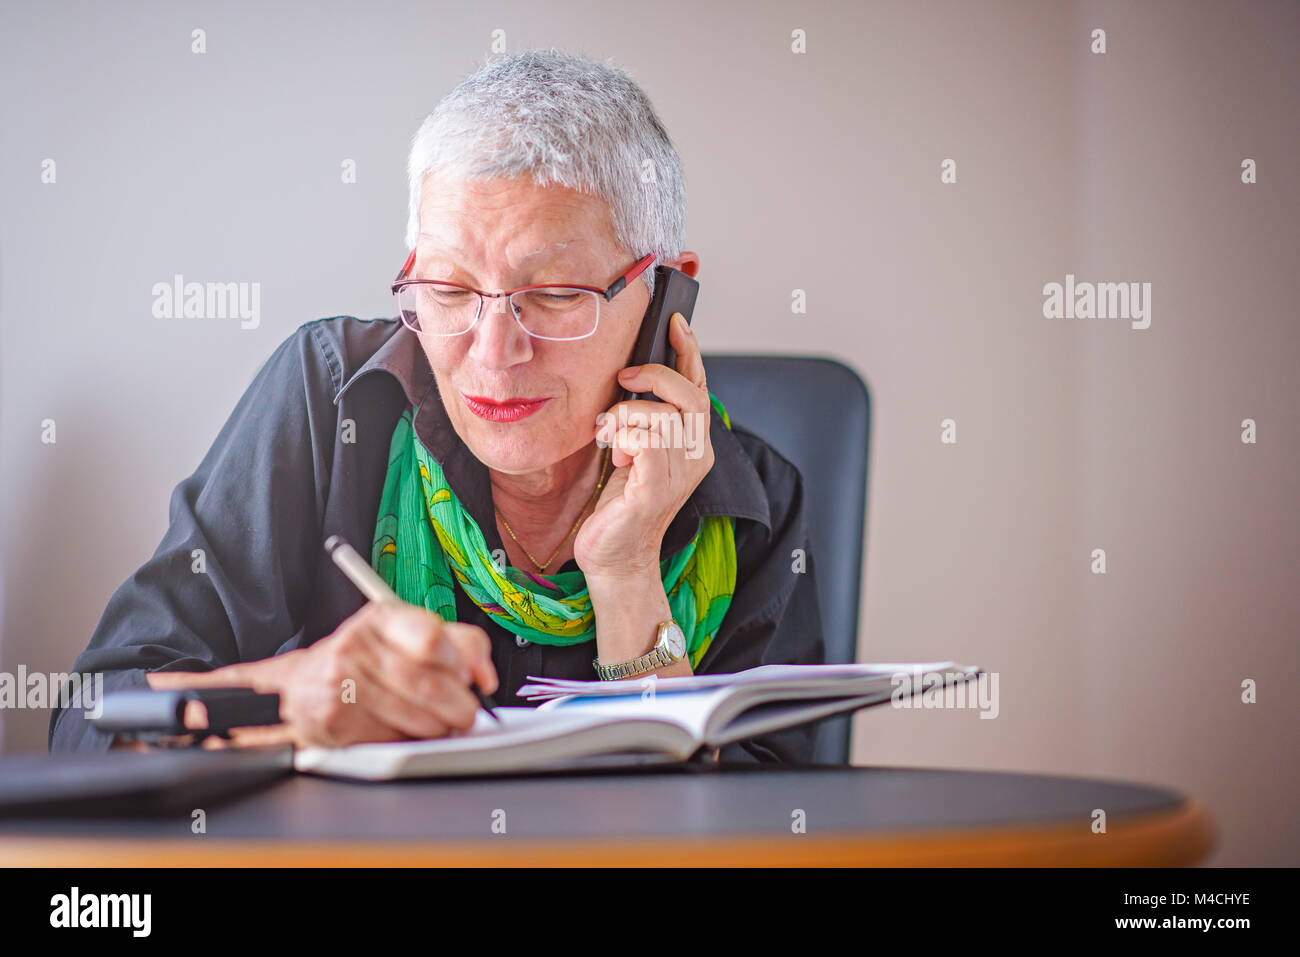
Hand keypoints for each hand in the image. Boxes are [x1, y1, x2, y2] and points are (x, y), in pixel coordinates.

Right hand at [234, 601, 496, 747]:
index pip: (432, 637)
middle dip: (460, 706)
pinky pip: (392, 738)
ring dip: (438, 728)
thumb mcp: (410, 636)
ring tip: (436, 722)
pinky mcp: (335, 719)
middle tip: (465, 713)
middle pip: (430, 684)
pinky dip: (408, 740)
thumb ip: (459, 644)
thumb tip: (485, 674)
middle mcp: (358, 644)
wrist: (303, 686)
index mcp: (384, 617)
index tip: (470, 678)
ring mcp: (342, 682)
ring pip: (417, 717)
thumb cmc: (367, 661)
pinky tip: (403, 729)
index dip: (461, 663)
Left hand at [574, 313, 714, 585]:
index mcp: (694, 446)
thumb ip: (641, 419)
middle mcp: (695, 458)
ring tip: (610, 437)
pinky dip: (622, 437)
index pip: (699, 389)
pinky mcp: (656, 489)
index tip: (675, 322)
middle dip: (655, 376)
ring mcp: (679, 474)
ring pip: (661, 415)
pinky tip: (615, 455)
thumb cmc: (619, 505)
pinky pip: (644, 440)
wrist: (612, 559)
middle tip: (625, 378)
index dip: (689, 352)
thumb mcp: (632, 450)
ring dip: (626, 416)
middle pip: (689, 395)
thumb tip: (628, 378)